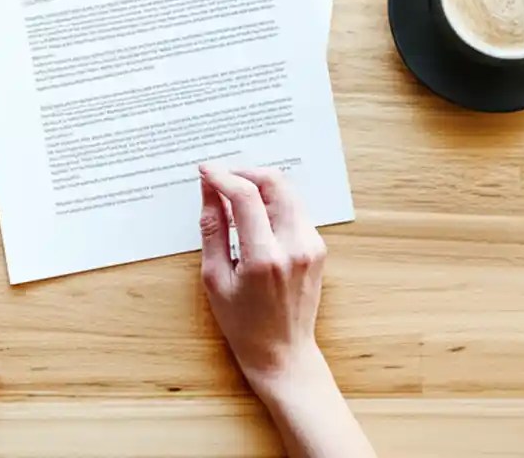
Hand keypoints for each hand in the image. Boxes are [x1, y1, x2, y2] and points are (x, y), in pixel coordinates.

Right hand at [198, 165, 376, 457]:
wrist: (283, 353)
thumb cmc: (243, 323)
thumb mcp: (215, 278)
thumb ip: (212, 229)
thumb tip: (208, 190)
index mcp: (264, 258)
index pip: (246, 196)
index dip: (222, 176)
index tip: (205, 170)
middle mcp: (294, 247)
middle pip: (275, 182)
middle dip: (245, 171)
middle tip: (222, 176)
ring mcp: (311, 246)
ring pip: (287, 192)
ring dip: (260, 184)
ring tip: (234, 195)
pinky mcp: (318, 247)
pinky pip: (294, 209)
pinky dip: (272, 202)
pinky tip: (253, 215)